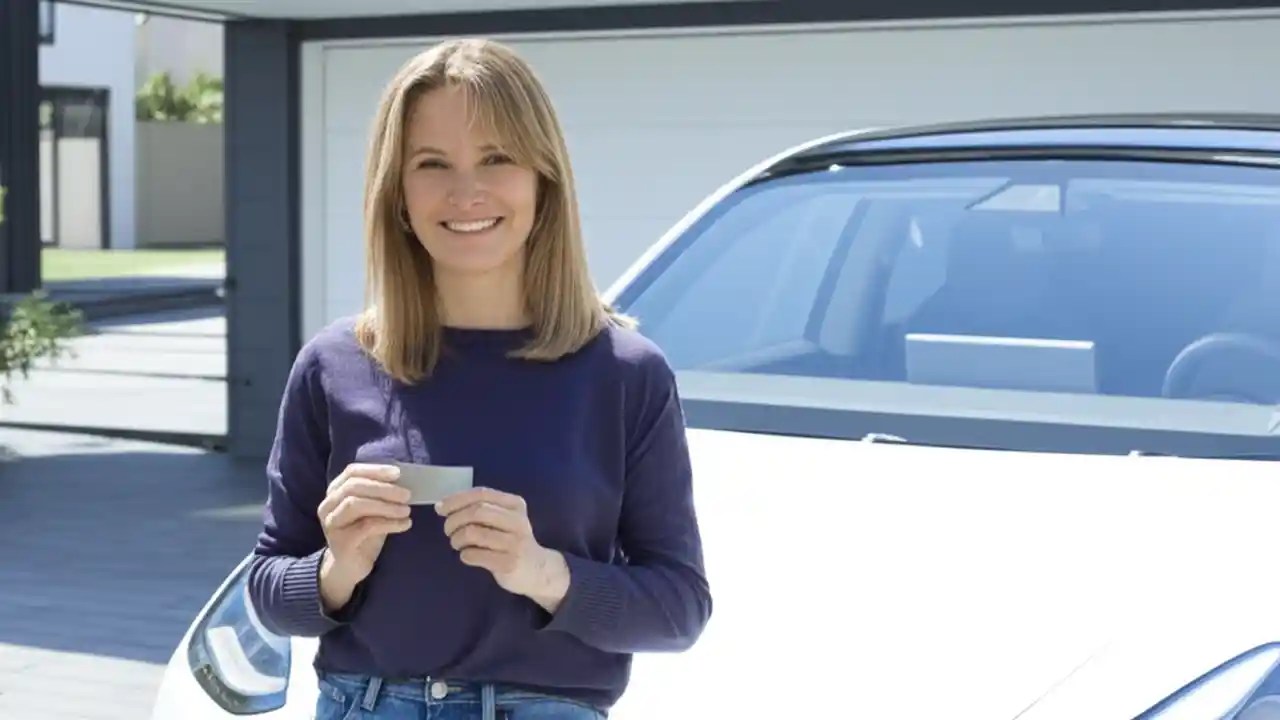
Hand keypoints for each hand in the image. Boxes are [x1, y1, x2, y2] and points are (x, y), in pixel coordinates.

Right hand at [316, 463, 412, 609]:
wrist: (349, 567)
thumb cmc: (364, 533)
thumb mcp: (372, 509)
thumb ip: (380, 494)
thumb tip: (404, 480)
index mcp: (335, 492)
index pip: (352, 472)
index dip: (375, 470)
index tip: (398, 474)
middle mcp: (328, 505)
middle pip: (354, 487)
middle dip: (384, 488)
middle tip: (407, 495)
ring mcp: (332, 523)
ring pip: (357, 504)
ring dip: (386, 505)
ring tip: (406, 511)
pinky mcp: (340, 541)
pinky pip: (366, 526)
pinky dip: (389, 523)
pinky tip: (405, 524)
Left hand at [437, 487, 569, 612]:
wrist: (538, 570)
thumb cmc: (512, 541)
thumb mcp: (505, 519)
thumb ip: (481, 509)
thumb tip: (442, 506)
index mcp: (515, 505)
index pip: (481, 494)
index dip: (456, 499)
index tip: (440, 508)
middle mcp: (517, 521)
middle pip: (476, 512)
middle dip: (454, 520)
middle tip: (448, 530)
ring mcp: (514, 543)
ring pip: (472, 533)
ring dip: (456, 539)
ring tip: (457, 544)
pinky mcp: (508, 563)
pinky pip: (474, 555)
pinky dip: (464, 554)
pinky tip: (467, 555)